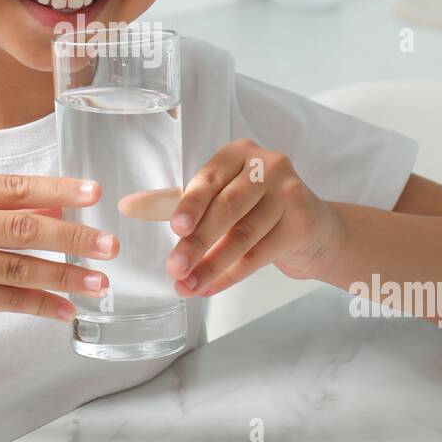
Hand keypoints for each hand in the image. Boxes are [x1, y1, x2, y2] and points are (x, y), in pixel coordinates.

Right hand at [0, 173, 119, 343]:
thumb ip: (2, 209)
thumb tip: (61, 209)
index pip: (13, 187)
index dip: (57, 190)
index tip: (94, 194)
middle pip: (22, 228)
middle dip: (72, 237)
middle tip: (109, 244)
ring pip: (21, 268)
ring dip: (66, 276)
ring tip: (100, 281)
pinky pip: (10, 301)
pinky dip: (43, 305)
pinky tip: (68, 308)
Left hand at [165, 138, 343, 297]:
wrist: (313, 229)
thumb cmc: (256, 209)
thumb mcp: (214, 200)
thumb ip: (172, 202)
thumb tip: (127, 206)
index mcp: (239, 153)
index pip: (210, 179)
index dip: (191, 205)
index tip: (175, 230)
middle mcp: (267, 166)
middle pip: (227, 207)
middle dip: (198, 242)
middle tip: (175, 268)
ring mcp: (289, 192)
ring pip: (243, 234)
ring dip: (212, 265)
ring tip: (188, 286)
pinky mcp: (303, 221)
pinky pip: (261, 254)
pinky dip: (232, 275)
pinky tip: (210, 288)